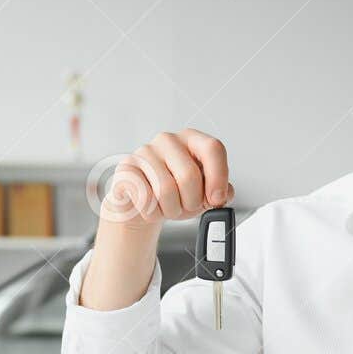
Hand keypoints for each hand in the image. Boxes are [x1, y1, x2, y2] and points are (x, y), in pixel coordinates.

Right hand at [104, 129, 234, 225]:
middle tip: (188, 206)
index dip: (218, 177)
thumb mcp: (203, 193)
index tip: (216, 199)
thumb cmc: (176, 194)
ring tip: (169, 207)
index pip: (213, 148)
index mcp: (192, 140)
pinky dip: (153, 213)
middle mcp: (168, 140)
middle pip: (189, 176)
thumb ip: (220, 192)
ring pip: (166, 191)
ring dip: (172, 210)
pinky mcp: (127, 168)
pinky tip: (152, 207)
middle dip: (192, 202)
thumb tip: (226, 193)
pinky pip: (145, 199)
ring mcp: (145, 152)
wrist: (143, 203)